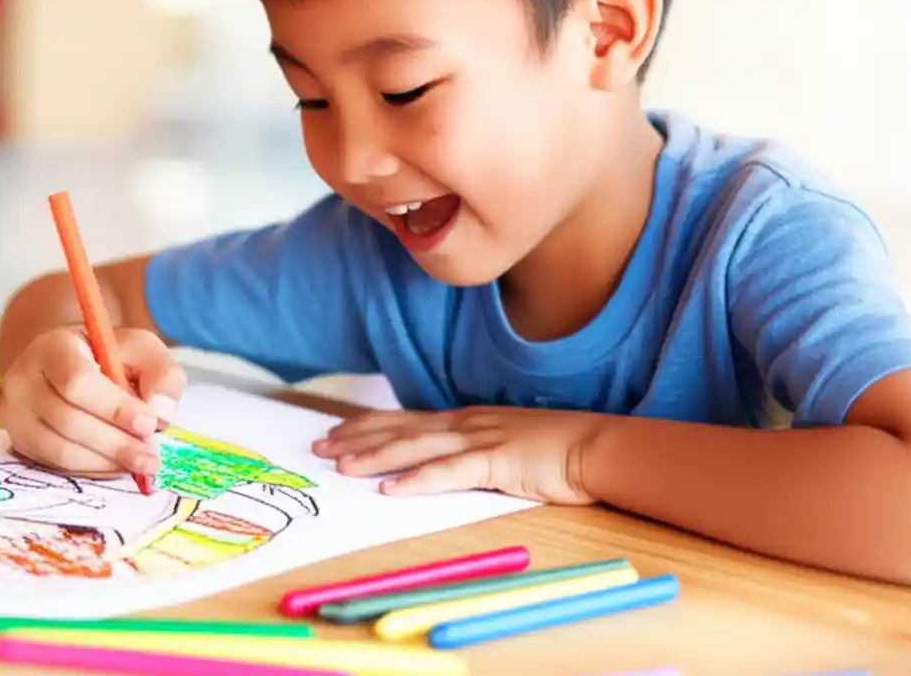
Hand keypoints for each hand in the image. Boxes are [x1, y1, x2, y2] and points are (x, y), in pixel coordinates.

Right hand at [0, 326, 185, 477]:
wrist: (74, 366)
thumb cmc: (111, 357)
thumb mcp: (144, 351)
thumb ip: (162, 375)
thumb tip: (160, 414)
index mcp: (53, 346)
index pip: (78, 382)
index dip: (114, 408)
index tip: (149, 424)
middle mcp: (23, 378)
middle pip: (68, 420)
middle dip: (115, 442)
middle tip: (151, 456)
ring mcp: (15, 412)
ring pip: (60, 448)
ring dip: (106, 461)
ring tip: (142, 462)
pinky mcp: (20, 440)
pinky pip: (55, 464)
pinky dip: (92, 469)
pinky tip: (118, 465)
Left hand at [312, 406, 599, 504]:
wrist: (594, 445)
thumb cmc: (551, 450)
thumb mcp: (500, 445)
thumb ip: (468, 451)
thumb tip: (435, 465)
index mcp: (463, 421)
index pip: (403, 421)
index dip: (364, 427)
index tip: (331, 435)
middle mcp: (464, 424)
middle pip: (398, 430)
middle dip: (354, 439)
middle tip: (317, 448)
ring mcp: (479, 439)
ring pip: (415, 447)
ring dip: (375, 457)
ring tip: (342, 467)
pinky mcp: (497, 461)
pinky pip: (450, 472)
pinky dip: (418, 480)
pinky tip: (393, 490)